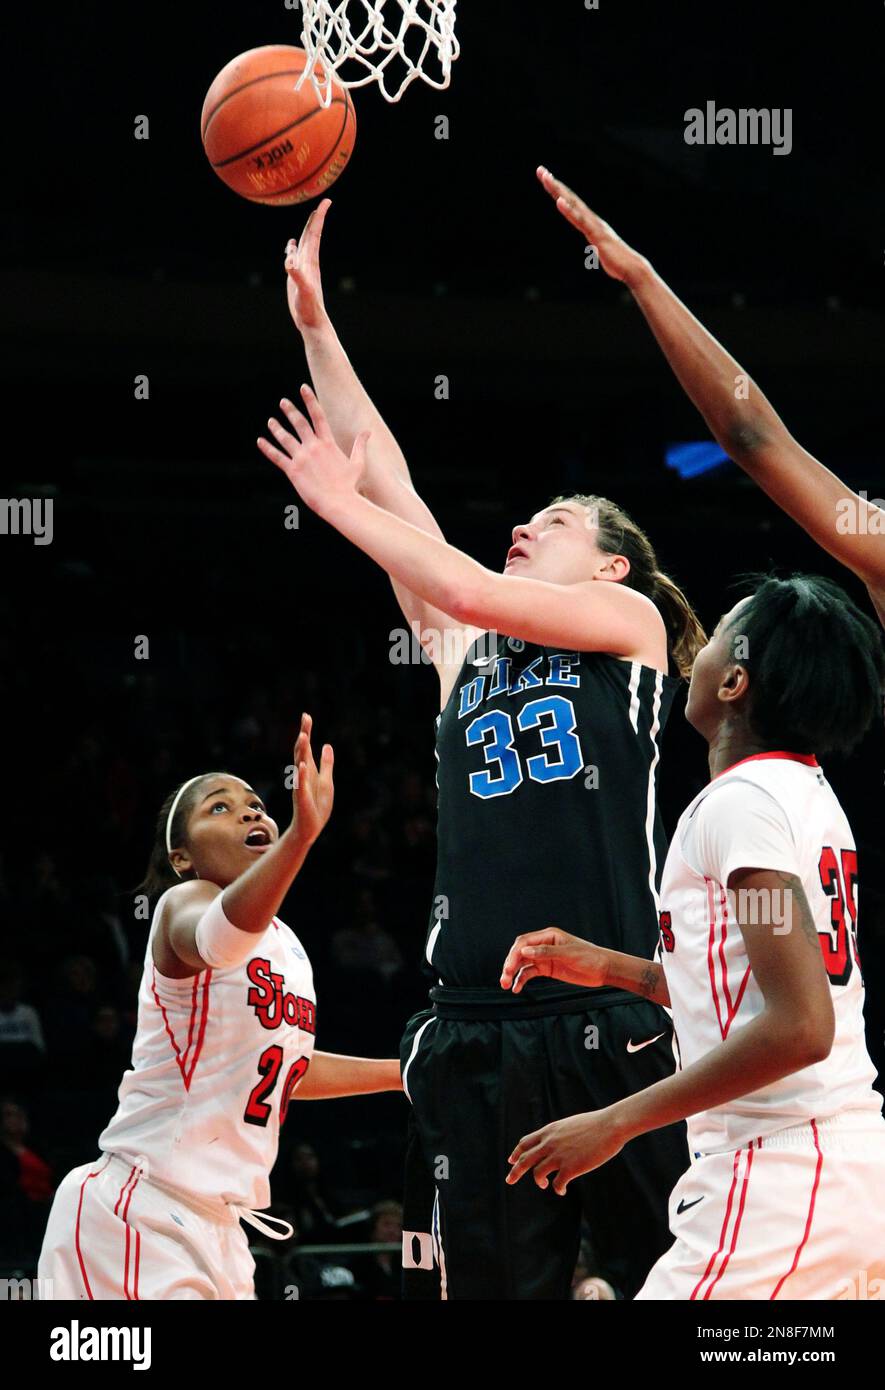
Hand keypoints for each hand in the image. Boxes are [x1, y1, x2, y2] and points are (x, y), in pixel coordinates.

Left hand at [258, 384, 369, 517]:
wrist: (339, 503)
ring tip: (270, 421)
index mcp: (328, 443)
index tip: (303, 388)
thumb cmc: (350, 485)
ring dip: (277, 428)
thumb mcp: (358, 463)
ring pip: (285, 438)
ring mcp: (302, 458)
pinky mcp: (293, 471)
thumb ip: (360, 445)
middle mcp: (313, 447)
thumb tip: (368, 431)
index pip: (318, 415)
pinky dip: (267, 448)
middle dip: (290, 410)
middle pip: (299, 423)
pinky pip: (277, 457)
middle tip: (283, 402)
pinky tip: (260, 441)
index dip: (310, 400)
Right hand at [285, 199, 330, 332]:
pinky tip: (291, 246)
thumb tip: (289, 261)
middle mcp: (309, 262)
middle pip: (311, 235)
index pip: (314, 233)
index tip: (326, 201)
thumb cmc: (309, 308)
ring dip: (306, 230)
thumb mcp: (303, 290)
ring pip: (304, 244)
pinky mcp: (297, 277)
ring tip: (311, 218)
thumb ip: (296, 275)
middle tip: (322, 203)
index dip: (319, 217)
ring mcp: (303, 269)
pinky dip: (293, 248)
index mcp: (311, 261)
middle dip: (316, 219)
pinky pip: (295, 257)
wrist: (312, 321)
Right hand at [291, 712, 333, 845]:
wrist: (309, 828)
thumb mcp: (326, 781)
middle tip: (305, 718)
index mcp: (309, 770)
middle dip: (304, 735)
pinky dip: (301, 776)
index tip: (306, 715)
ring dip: (301, 751)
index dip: (306, 731)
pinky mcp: (302, 799)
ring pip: (300, 765)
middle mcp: (303, 775)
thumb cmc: (317, 805)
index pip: (306, 747)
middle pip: (301, 751)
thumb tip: (327, 745)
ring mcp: (301, 786)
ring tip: (303, 736)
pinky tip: (302, 766)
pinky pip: (300, 786)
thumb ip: (327, 764)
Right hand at [500, 927, 609, 993]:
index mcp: (548, 936)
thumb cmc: (589, 957)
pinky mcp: (547, 969)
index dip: (514, 954)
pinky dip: (522, 980)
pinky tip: (517, 988)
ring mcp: (544, 957)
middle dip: (510, 964)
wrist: (602, 969)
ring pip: (522, 963)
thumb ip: (546, 952)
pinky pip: (530, 973)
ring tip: (506, 985)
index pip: (524, 942)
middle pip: (520, 953)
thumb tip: (525, 951)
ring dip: (513, 973)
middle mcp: (543, 945)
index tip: (509, 968)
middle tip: (504, 978)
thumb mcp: (568, 954)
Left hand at [506, 1109, 626, 1194]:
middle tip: (509, 1180)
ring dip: (539, 1181)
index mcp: (549, 1131)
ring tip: (544, 1184)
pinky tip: (562, 1190)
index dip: (516, 1153)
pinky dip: (558, 1189)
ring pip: (538, 1173)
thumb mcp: (569, 1124)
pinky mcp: (570, 1168)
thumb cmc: (594, 1124)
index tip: (511, 1160)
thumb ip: (558, 1134)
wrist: (609, 1126)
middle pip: (524, 1160)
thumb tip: (554, 1143)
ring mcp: (559, 1156)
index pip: (525, 1143)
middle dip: (515, 1171)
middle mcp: (550, 1143)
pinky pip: (557, 1184)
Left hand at [536, 166, 648, 284]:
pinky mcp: (596, 234)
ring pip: (573, 204)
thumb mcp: (601, 252)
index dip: (559, 191)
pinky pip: (580, 221)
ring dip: (559, 191)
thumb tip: (595, 248)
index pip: (572, 204)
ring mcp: (594, 225)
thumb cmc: (618, 262)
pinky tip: (559, 202)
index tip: (546, 178)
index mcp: (591, 223)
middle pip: (570, 198)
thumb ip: (596, 245)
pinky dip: (569, 211)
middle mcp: (592, 219)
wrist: (633, 269)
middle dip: (554, 184)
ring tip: (546, 178)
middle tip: (540, 170)